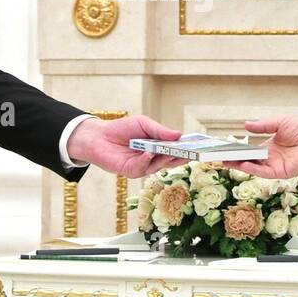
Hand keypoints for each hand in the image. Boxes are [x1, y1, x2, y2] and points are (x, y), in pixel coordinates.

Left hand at [65, 115, 187, 177]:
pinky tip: (149, 152)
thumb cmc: (122, 129)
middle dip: (181, 156)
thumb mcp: (144, 124)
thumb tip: (180, 134)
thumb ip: (160, 131)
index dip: (188, 149)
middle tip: (191, 152)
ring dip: (164, 158)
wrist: (99, 136)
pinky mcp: (131, 172)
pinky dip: (147, 160)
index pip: (177, 150)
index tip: (199, 147)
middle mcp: (153, 159)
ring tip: (170, 150)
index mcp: (159, 147)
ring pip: (159, 166)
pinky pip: (143, 168)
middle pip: (171, 161)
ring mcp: (143, 167)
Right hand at [221, 115, 297, 178]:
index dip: (237, 151)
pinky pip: (264, 172)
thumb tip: (245, 125)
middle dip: (234, 161)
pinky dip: (253, 169)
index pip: (249, 152)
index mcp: (269, 148)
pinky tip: (244, 164)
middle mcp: (271, 158)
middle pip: (248, 161)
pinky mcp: (281, 173)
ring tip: (225, 162)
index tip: (224, 149)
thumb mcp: (278, 123)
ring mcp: (275, 166)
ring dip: (240, 166)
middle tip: (218, 158)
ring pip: (254, 168)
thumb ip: (262, 125)